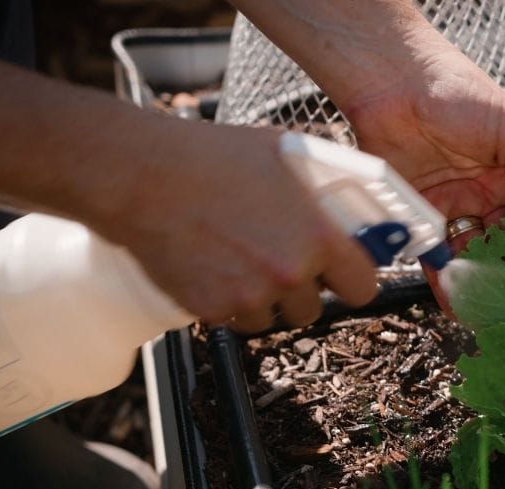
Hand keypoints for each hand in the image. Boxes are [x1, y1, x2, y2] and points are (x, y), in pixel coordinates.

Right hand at [97, 123, 378, 332]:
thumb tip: (343, 188)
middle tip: (280, 266)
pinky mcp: (212, 310)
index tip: (341, 276)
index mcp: (318, 238)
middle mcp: (290, 273)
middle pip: (315, 310)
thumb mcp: (283, 152)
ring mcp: (250, 295)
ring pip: (273, 319)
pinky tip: (214, 270)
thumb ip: (318, 181)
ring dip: (264, 302)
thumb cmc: (210, 156)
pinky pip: (234, 320)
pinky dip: (227, 304)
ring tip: (242, 265)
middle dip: (302, 292)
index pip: (362, 286)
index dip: (352, 281)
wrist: (142, 176)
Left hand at [340, 38, 504, 311]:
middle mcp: (479, 193)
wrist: (395, 81)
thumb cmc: (457, 92)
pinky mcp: (414, 213)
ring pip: (465, 252)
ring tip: (486, 310)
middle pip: (498, 242)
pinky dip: (440, 277)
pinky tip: (452, 299)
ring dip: (475, 280)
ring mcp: (446, 205)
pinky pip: (430, 251)